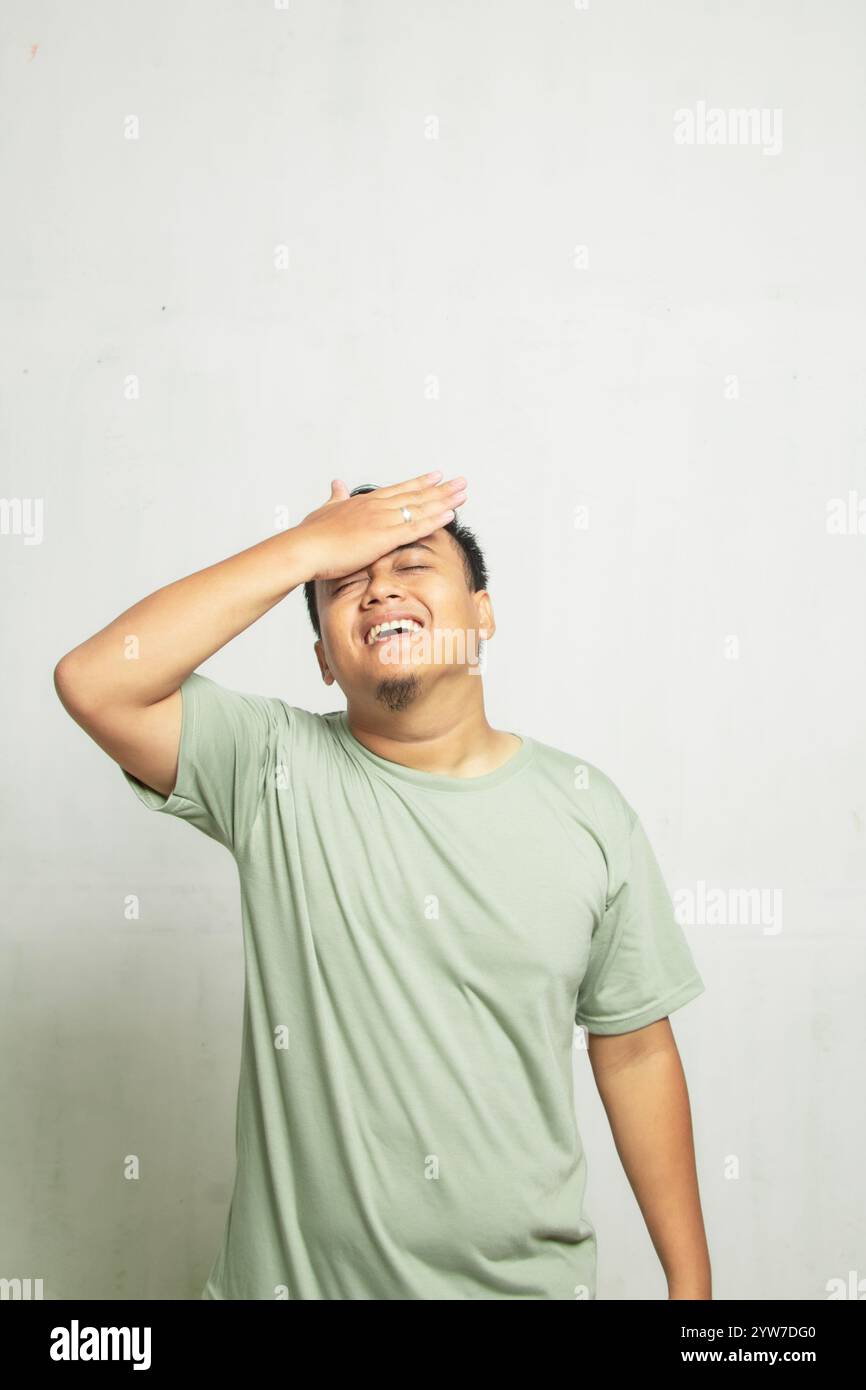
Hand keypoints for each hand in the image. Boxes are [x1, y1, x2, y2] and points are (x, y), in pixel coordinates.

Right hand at [295, 472, 467, 582]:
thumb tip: (336, 483)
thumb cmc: (310, 535)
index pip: (399, 490)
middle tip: (461, 482)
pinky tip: (450, 515)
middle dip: (441, 489)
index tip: (437, 476)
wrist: (304, 548)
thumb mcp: (324, 510)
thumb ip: (334, 497)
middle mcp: (376, 506)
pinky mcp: (383, 537)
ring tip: (464, 493)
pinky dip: (434, 520)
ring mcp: (381, 520)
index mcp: (364, 502)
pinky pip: (415, 527)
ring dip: (444, 500)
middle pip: (415, 495)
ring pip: (420, 508)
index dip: (420, 483)